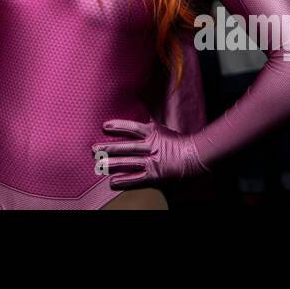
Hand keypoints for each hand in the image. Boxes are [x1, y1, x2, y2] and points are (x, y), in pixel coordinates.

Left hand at [92, 118, 207, 189]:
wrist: (196, 157)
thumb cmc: (179, 142)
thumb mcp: (162, 129)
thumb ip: (148, 123)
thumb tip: (137, 106)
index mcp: (153, 132)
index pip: (133, 127)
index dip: (118, 126)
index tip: (104, 126)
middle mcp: (151, 146)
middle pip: (127, 146)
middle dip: (109, 148)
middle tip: (93, 149)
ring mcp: (153, 161)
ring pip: (129, 162)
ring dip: (113, 163)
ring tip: (99, 164)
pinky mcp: (156, 175)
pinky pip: (138, 179)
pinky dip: (125, 181)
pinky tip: (112, 182)